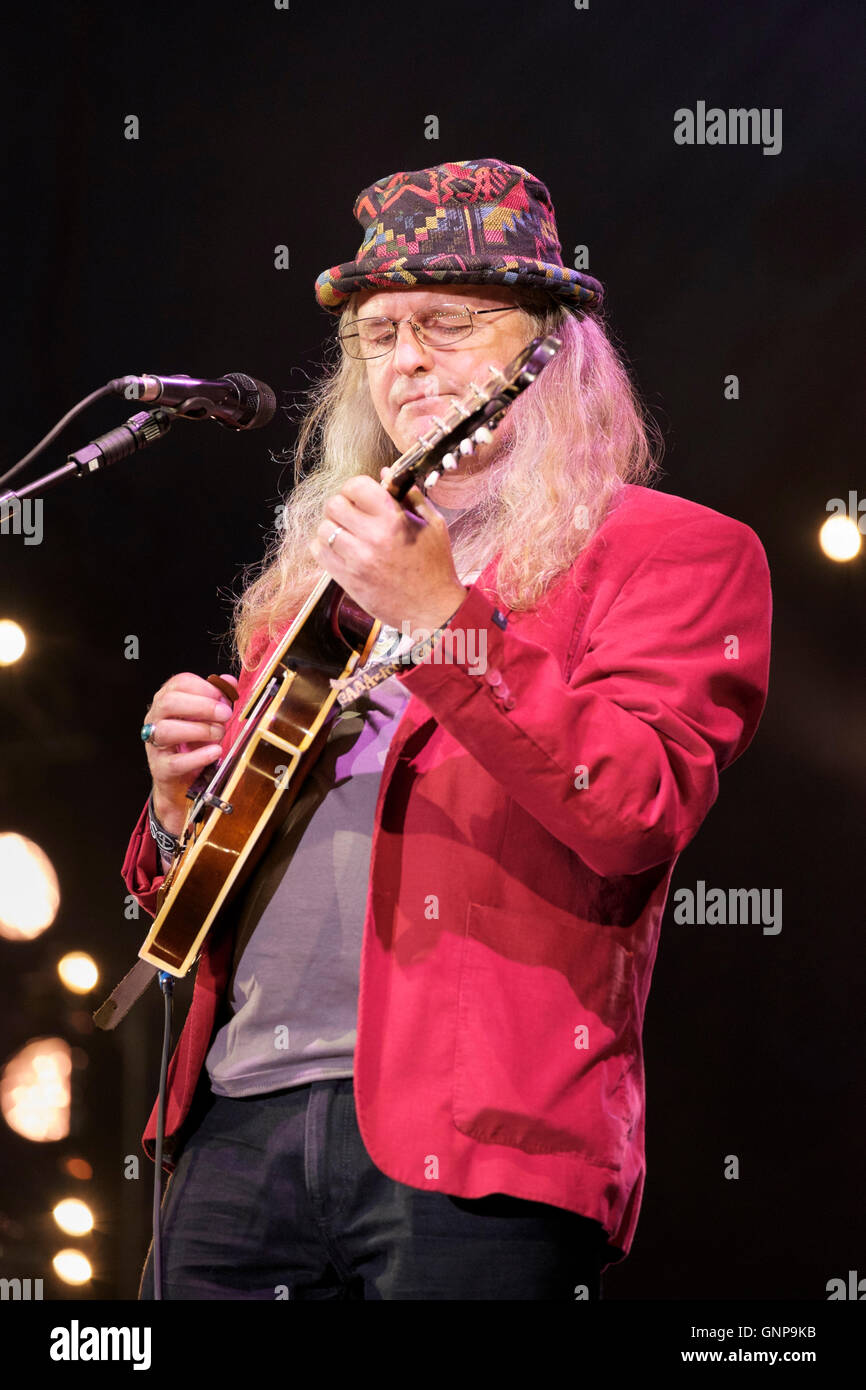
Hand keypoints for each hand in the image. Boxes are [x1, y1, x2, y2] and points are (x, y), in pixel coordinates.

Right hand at [143, 672, 237, 834]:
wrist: (182, 781)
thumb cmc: (193, 745)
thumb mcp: (207, 719)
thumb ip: (218, 699)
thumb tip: (230, 682)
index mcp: (166, 702)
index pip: (177, 683)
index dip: (203, 687)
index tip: (222, 696)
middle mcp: (156, 719)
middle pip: (168, 703)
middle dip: (202, 706)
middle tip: (225, 714)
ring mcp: (155, 744)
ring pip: (166, 730)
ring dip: (199, 730)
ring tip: (219, 734)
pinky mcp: (161, 768)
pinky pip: (175, 761)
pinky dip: (198, 756)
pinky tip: (215, 752)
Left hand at [308, 473, 467, 633]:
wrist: (433, 609)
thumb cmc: (435, 565)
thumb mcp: (433, 524)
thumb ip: (409, 496)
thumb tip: (385, 473)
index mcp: (393, 519)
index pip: (356, 486)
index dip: (355, 488)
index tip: (360, 496)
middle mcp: (372, 537)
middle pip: (333, 505)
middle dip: (342, 506)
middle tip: (352, 515)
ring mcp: (356, 560)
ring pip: (323, 529)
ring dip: (333, 528)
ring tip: (347, 535)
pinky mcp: (347, 579)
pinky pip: (318, 552)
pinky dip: (325, 547)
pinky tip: (341, 550)